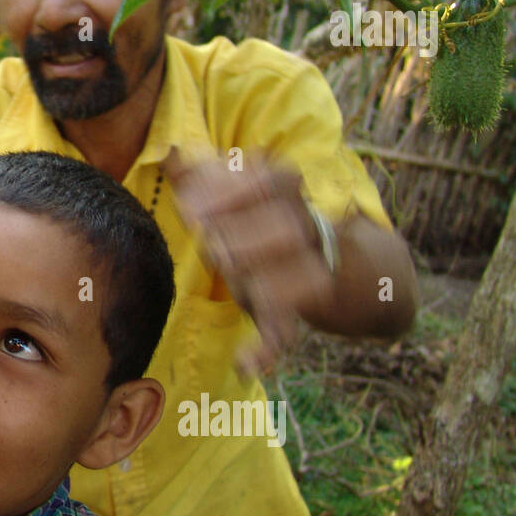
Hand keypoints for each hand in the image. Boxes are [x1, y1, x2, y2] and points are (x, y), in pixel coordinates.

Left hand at [163, 146, 335, 376]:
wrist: (343, 262)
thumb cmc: (264, 220)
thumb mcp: (239, 194)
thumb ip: (204, 175)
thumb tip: (172, 152)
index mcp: (290, 194)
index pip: (272, 181)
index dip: (232, 191)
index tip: (191, 204)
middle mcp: (307, 230)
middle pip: (287, 228)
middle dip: (246, 233)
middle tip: (210, 241)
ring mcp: (309, 272)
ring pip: (299, 279)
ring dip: (262, 279)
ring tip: (231, 275)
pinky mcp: (297, 312)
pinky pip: (288, 333)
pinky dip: (267, 351)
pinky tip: (245, 363)